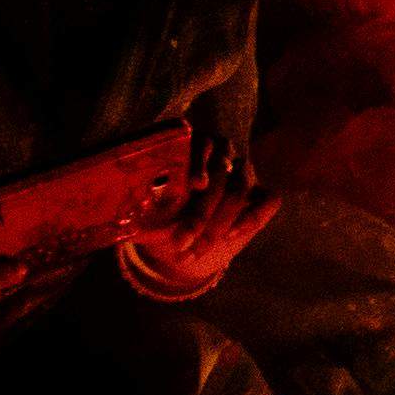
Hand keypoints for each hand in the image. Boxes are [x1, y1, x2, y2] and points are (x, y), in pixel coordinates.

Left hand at [123, 130, 281, 297]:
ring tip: (195, 252)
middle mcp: (220, 154)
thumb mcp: (146, 212)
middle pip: (220, 173)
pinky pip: (269, 199)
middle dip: (201, 213)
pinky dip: (252, 218)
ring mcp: (244, 172)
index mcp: (191, 146)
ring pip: (240, 189)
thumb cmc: (160, 218)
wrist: (181, 242)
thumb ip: (141, 208)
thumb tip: (124, 216)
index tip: (195, 184)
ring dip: (218, 224)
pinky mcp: (262, 194)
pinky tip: (232, 236)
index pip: (201, 142)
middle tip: (180, 242)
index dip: (200, 160)